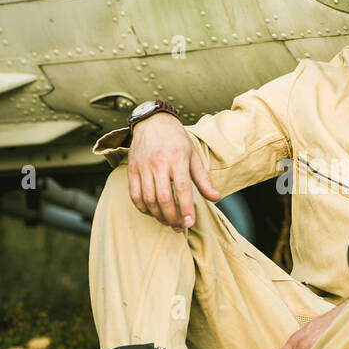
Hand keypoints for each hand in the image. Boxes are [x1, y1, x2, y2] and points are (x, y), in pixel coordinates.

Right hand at [126, 113, 221, 229]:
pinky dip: (143, 208)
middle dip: (172, 217)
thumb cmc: (176, 140)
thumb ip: (203, 179)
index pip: (182, 188)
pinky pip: (134, 195)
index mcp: (177, 159)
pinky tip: (153, 212)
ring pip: (148, 199)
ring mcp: (143, 167)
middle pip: (163, 198)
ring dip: (158, 215)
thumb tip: (216, 198)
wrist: (152, 122)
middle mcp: (158, 163)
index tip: (190, 223)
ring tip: (168, 221)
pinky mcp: (132, 170)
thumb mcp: (193, 156)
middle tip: (180, 226)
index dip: (186, 208)